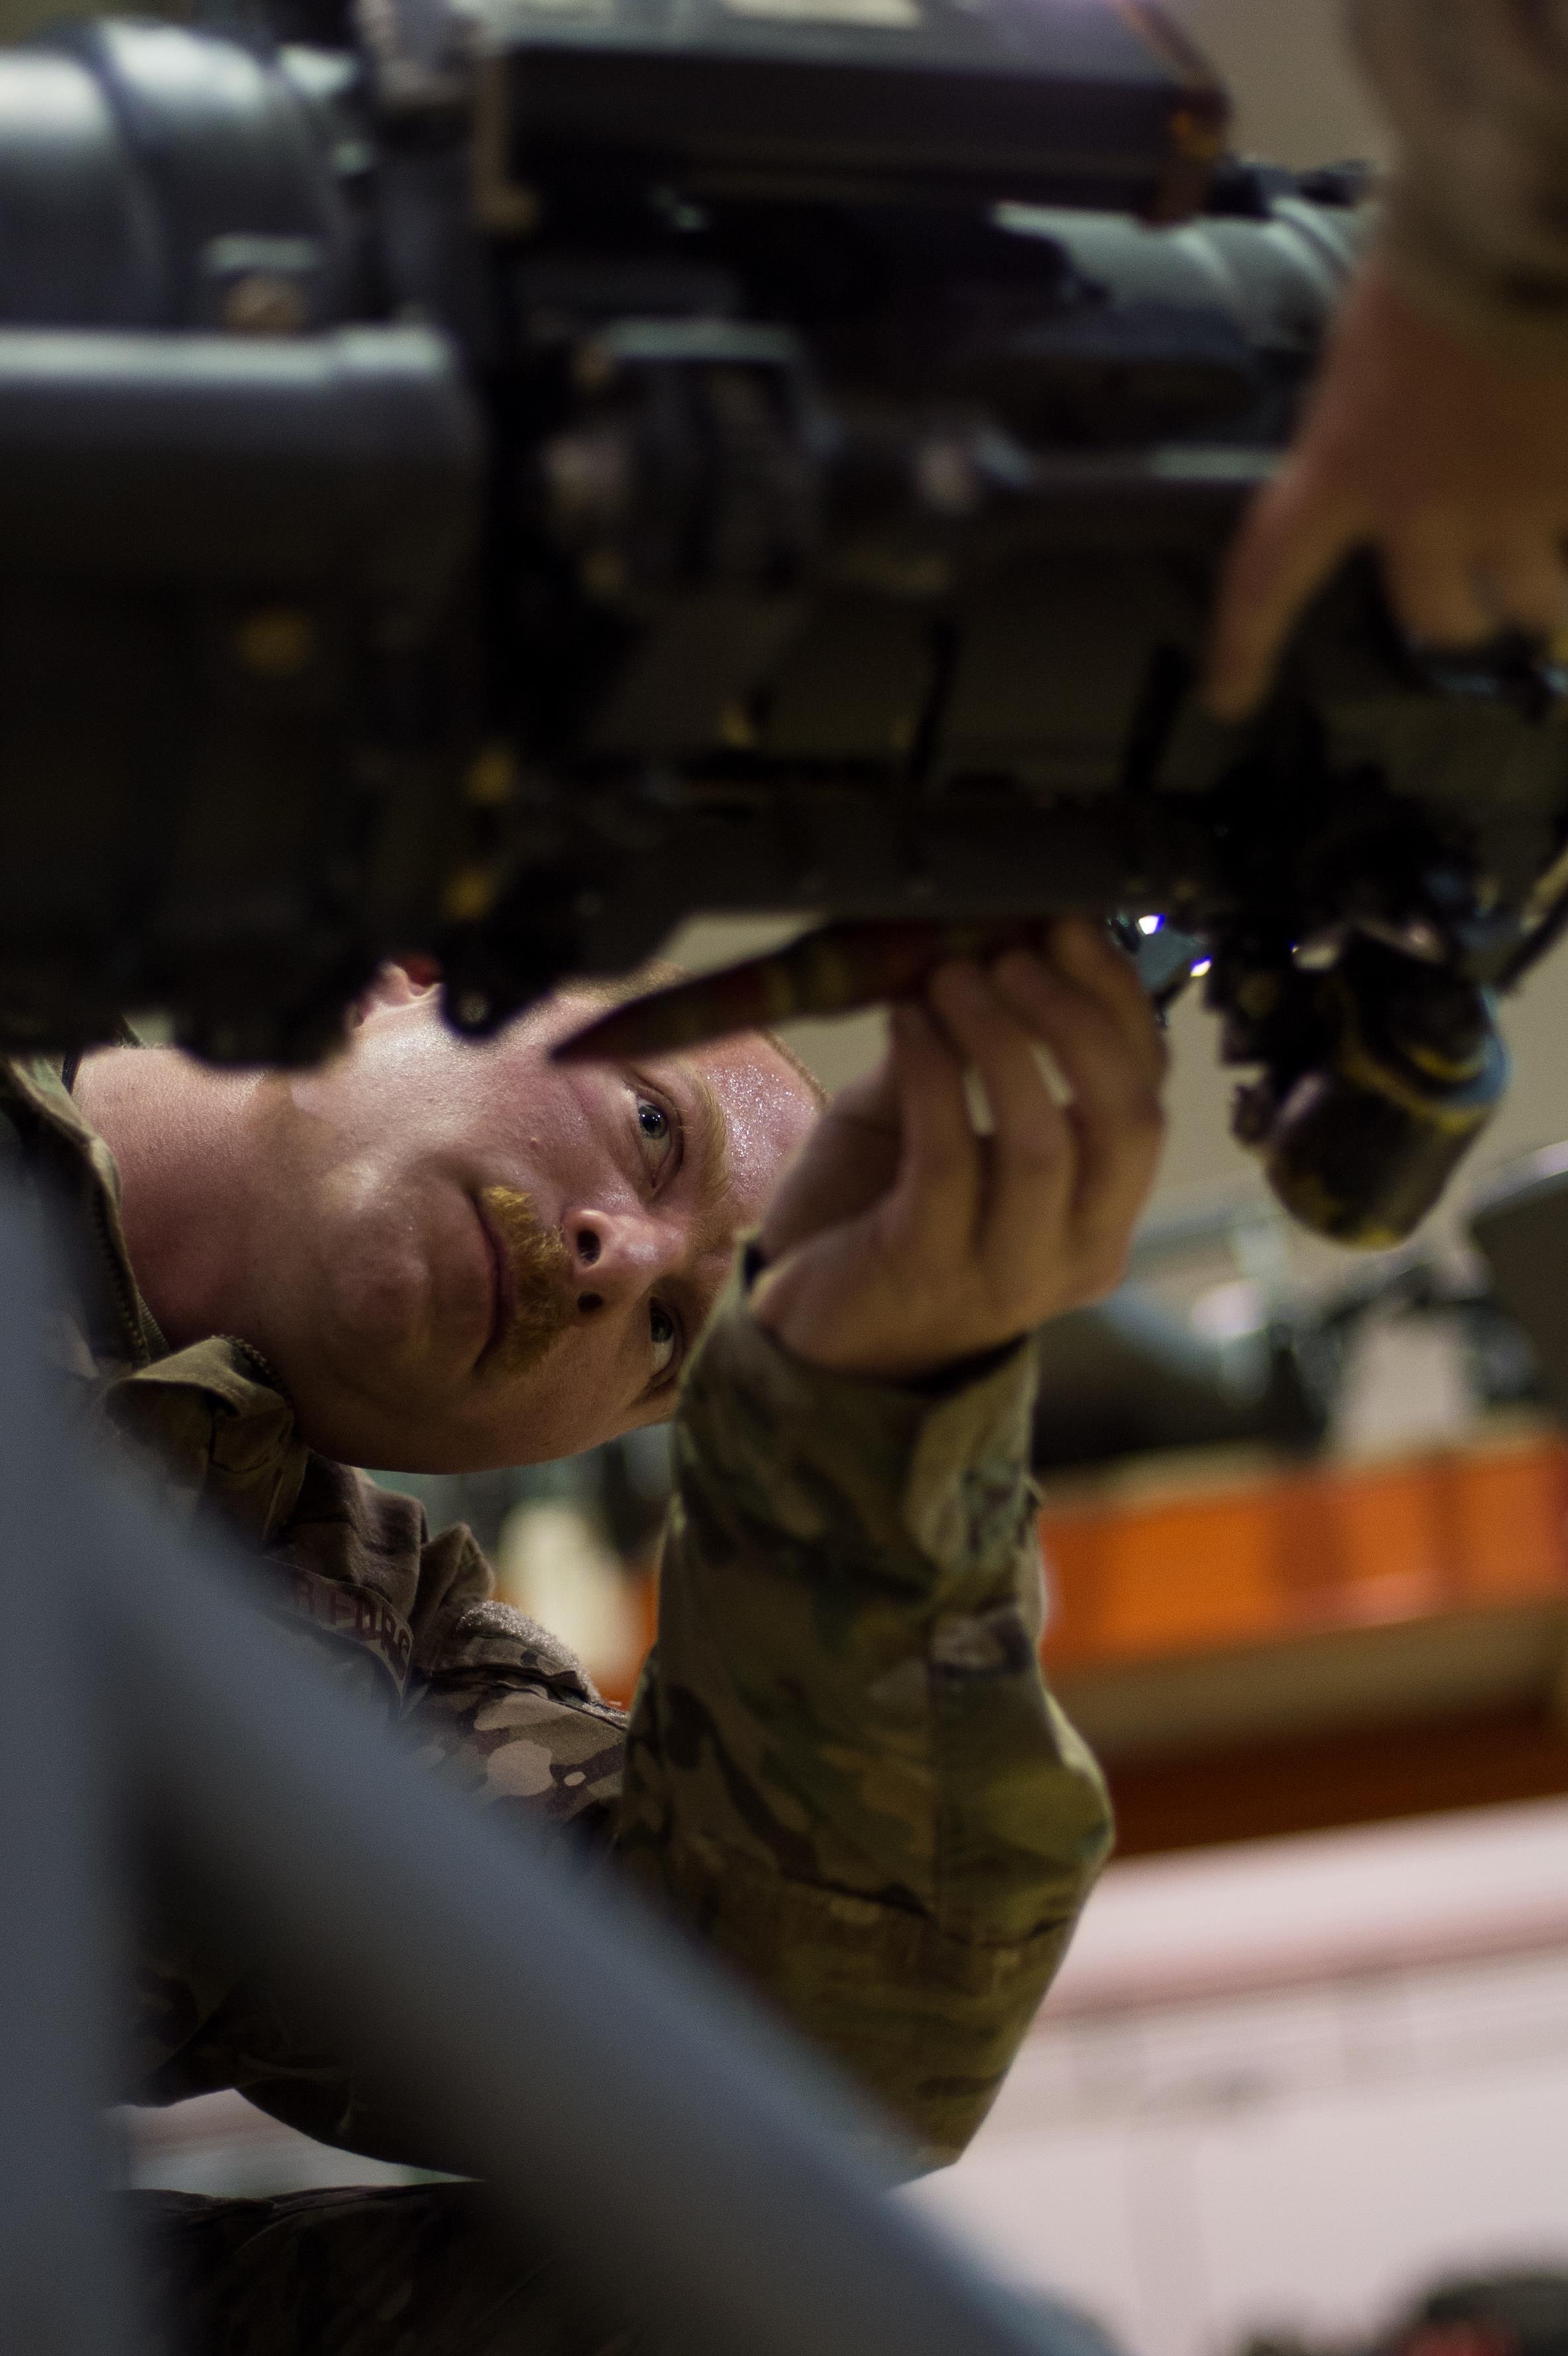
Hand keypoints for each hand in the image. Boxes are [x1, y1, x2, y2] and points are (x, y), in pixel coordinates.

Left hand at [750, 920, 1165, 1382]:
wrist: (805, 1329)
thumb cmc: (877, 1217)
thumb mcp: (934, 1124)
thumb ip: (970, 1054)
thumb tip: (983, 945)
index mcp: (1101, 1213)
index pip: (1147, 1095)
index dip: (1119, 1004)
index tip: (1071, 927)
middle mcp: (1079, 1251)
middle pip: (1129, 1123)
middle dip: (1078, 1021)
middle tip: (1015, 954)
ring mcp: (1010, 1273)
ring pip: (1045, 1144)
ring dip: (1003, 1041)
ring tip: (953, 978)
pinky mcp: (930, 1271)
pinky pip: (950, 1161)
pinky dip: (936, 1078)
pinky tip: (909, 1026)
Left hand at [1205, 255, 1567, 719]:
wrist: (1527, 228)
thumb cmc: (1443, 248)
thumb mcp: (1374, 332)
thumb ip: (1376, 401)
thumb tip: (1393, 413)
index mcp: (1345, 464)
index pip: (1267, 576)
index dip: (1243, 644)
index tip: (1228, 699)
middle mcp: (1426, 509)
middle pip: (1434, 615)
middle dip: (1457, 621)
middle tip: (1473, 613)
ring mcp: (1517, 507)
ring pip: (1535, 599)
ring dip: (1544, 601)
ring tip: (1551, 597)